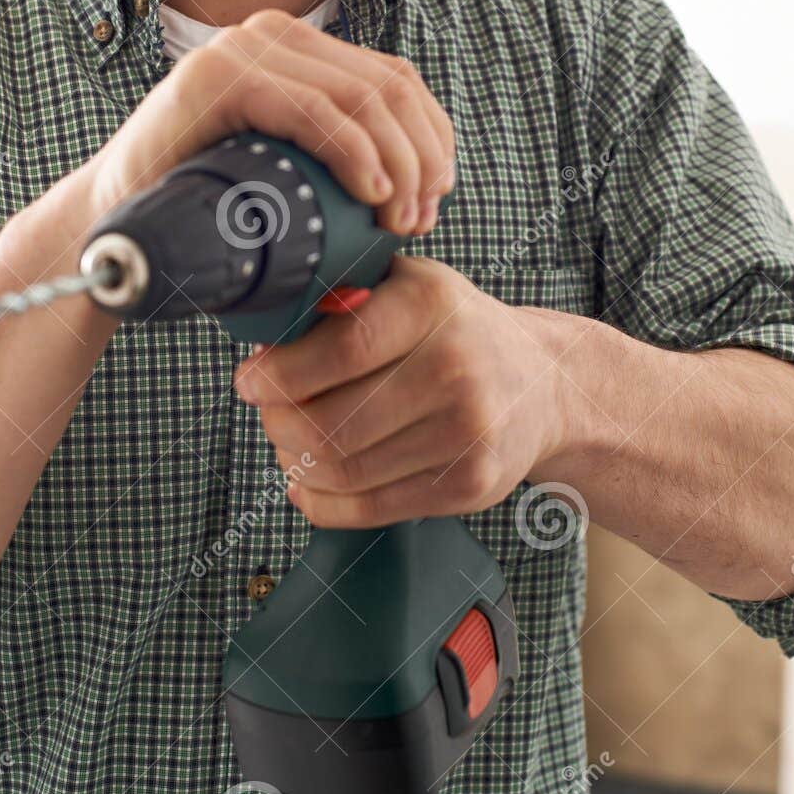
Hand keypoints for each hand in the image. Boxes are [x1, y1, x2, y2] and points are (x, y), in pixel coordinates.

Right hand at [85, 8, 454, 236]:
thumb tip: (424, 186)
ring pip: (363, 96)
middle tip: (419, 221)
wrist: (111, 221)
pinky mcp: (220, 76)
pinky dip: (355, 153)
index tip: (437, 199)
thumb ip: (337, 158)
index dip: (432, 137)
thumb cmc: (204, 206)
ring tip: (400, 221)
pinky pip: (315, 110)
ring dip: (398, 163)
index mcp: (298, 49)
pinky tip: (372, 194)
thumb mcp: (286, 173)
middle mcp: (274, 34)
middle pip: (389, 85)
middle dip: (422, 156)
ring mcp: (245, 48)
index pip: (396, 80)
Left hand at [233, 254, 571, 525]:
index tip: (249, 378)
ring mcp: (466, 433)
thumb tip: (269, 331)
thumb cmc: (459, 330)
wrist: (544, 385)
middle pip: (332, 418)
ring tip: (287, 442)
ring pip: (344, 468)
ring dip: (294, 461)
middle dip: (277, 421)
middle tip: (266, 411)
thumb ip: (345, 295)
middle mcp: (456, 367)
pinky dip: (321, 501)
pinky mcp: (468, 486)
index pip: (341, 347)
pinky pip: (369, 508)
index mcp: (433, 304)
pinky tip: (308, 481)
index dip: (280, 371)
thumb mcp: (412, 285)